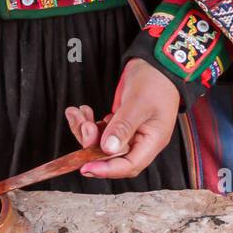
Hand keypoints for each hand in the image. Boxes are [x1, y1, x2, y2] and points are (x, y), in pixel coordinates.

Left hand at [64, 57, 180, 179]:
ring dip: (86, 131)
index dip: (107, 169)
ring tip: (77, 114)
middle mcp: (140, 141)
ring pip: (102, 143)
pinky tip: (82, 111)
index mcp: (151, 141)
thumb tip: (108, 148)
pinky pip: (101, 130)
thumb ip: (123, 126)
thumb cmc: (155, 81)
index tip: (86, 166)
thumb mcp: (138, 103)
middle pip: (112, 156)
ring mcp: (129, 132)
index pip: (129, 165)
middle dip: (92, 145)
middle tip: (84, 126)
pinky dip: (88, 123)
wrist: (156, 63)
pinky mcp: (119, 123)